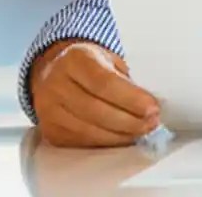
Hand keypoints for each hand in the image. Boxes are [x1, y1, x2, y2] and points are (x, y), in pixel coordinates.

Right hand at [32, 42, 160, 147]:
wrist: (54, 72)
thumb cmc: (89, 65)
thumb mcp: (108, 60)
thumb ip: (125, 81)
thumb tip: (149, 107)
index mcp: (74, 59)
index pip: (104, 83)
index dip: (131, 99)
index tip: (153, 108)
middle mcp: (56, 84)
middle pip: (96, 110)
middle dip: (130, 121)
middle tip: (151, 123)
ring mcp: (48, 110)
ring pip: (89, 131)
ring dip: (121, 135)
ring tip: (141, 131)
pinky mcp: (50, 131)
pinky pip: (82, 142)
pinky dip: (107, 142)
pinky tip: (122, 137)